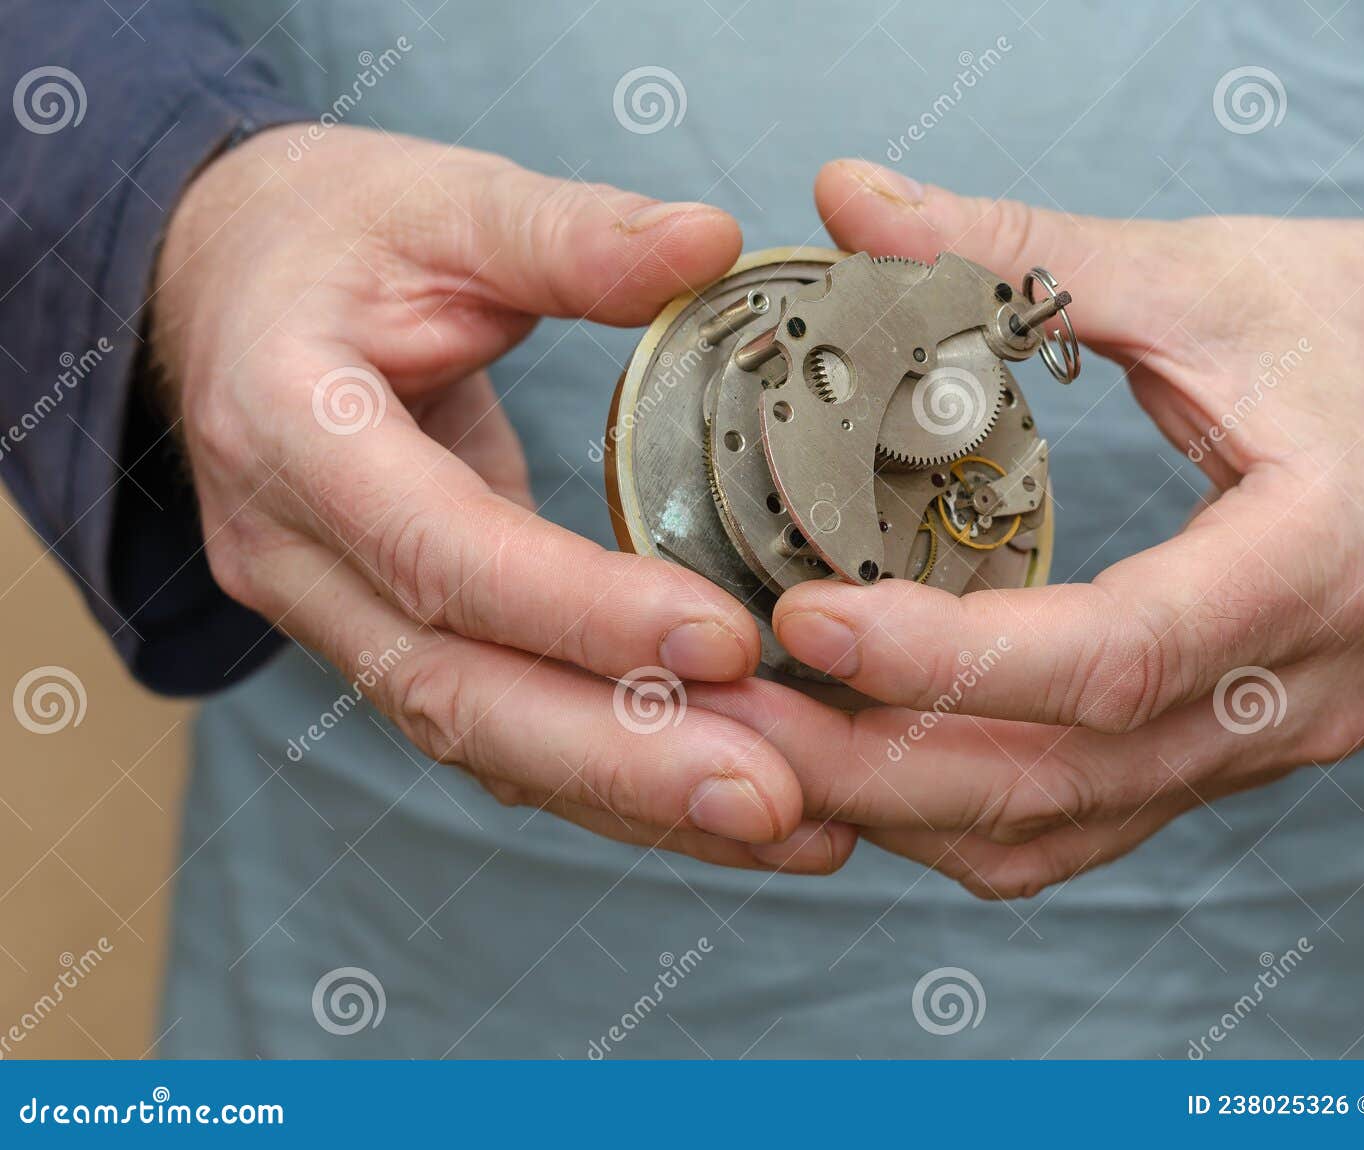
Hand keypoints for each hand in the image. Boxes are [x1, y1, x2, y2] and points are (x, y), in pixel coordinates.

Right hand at [148, 125, 854, 873]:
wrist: (227, 289)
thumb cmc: (332, 234)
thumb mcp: (441, 202)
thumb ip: (567, 234)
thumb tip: (708, 241)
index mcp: (289, 429)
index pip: (442, 552)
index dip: (581, 610)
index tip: (727, 640)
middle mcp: (294, 554)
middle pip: (455, 692)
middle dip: (619, 760)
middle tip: (773, 798)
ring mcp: (330, 615)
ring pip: (477, 738)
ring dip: (630, 796)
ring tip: (783, 825)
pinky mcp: (384, 641)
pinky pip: (494, 731)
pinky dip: (606, 779)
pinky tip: (714, 804)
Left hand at [703, 160, 1363, 897]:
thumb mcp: (1207, 274)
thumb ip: (1019, 245)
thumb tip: (851, 202)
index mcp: (1317, 563)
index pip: (1119, 657)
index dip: (953, 660)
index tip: (810, 618)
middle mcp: (1298, 690)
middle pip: (1066, 781)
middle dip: (879, 765)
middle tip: (732, 711)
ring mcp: (1270, 739)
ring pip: (1064, 829)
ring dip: (905, 806)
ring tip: (770, 740)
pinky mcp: (1235, 746)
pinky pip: (1086, 822)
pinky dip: (967, 809)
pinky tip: (876, 755)